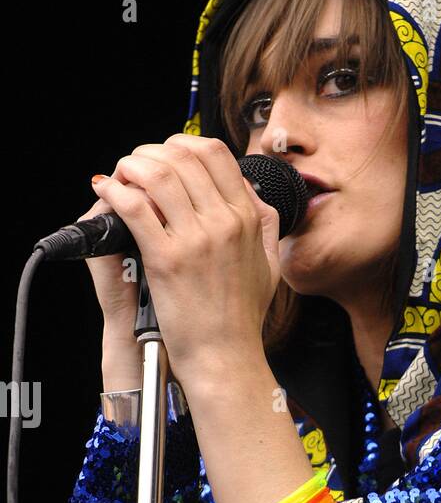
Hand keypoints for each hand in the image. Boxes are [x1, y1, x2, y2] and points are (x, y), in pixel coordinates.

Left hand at [89, 134, 282, 391]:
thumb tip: (252, 193)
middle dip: (151, 151)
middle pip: (182, 156)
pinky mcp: (167, 260)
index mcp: (246, 220)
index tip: (167, 154)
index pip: (215, 153)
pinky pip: (135, 208)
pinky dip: (116, 193)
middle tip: (136, 165)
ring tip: (121, 177)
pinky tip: (110, 195)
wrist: (226, 357)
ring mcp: (195, 240)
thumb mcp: (269, 265)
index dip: (183, 144)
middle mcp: (223, 223)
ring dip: (131, 166)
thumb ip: (265, 225)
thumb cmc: (242, 320)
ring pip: (156, 174)